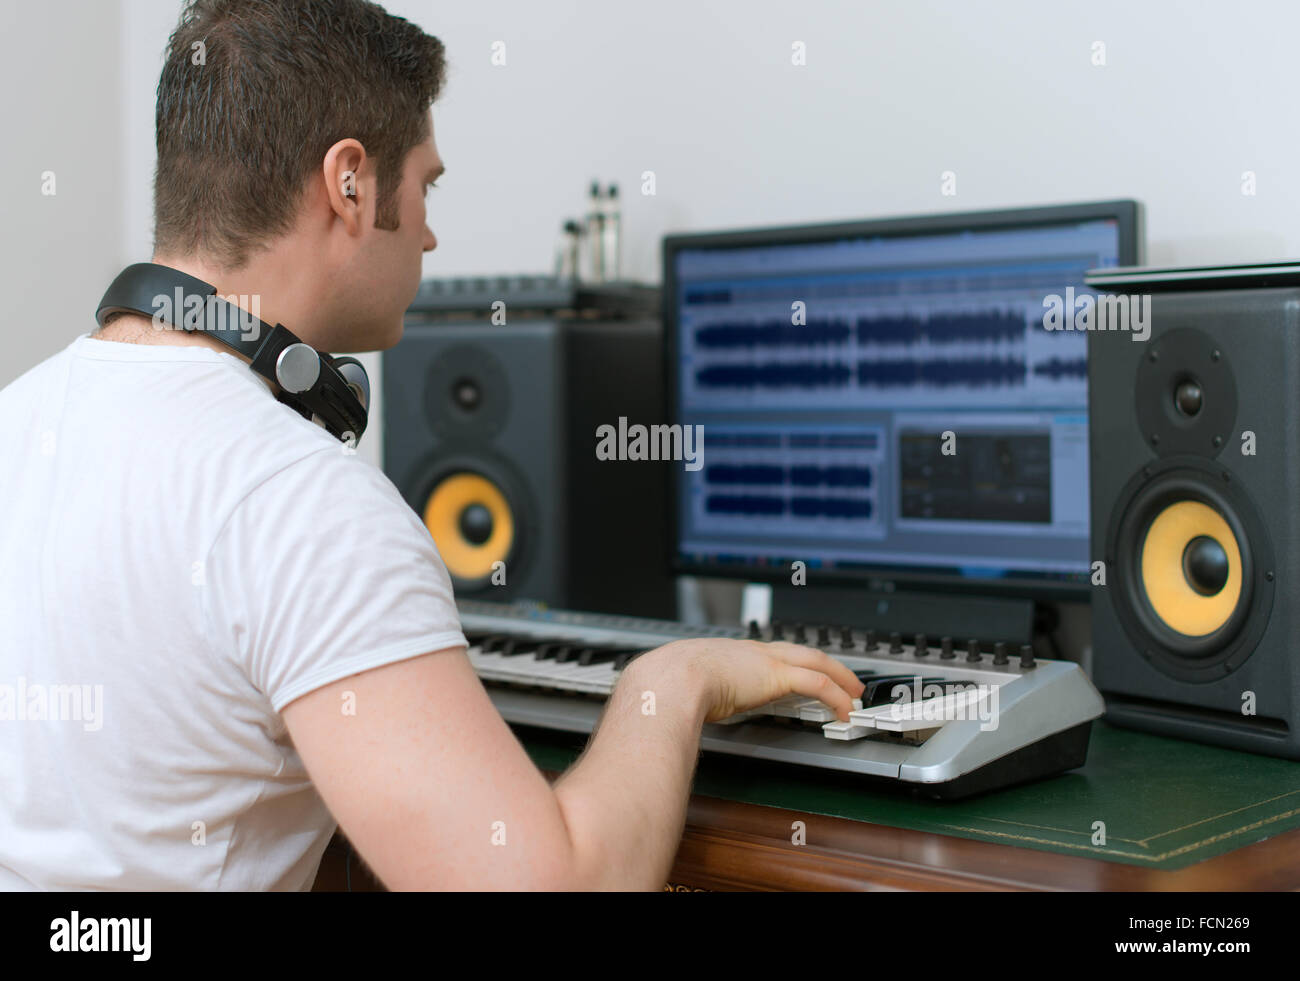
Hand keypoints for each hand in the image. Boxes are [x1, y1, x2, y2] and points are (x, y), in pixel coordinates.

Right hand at [636, 638, 865, 723]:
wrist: (670, 680)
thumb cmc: (668, 686)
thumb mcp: (684, 689)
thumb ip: (691, 697)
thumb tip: (682, 714)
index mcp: (729, 653)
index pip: (770, 653)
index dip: (789, 662)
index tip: (798, 673)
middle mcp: (751, 652)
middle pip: (800, 651)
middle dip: (826, 663)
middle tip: (843, 677)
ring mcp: (766, 661)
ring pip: (817, 662)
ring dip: (840, 677)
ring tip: (854, 693)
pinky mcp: (777, 676)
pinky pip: (818, 684)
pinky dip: (836, 697)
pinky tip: (845, 710)